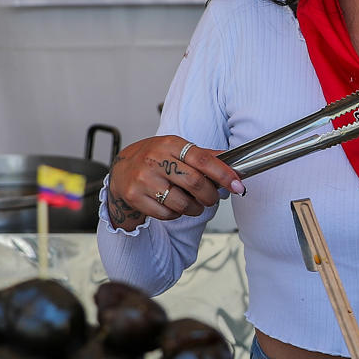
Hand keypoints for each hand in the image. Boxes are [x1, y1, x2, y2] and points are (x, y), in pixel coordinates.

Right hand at [105, 136, 240, 229]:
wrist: (121, 170)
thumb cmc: (154, 159)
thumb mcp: (176, 149)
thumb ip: (203, 155)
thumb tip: (231, 161)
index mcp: (169, 144)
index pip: (202, 159)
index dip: (223, 174)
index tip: (237, 185)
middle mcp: (155, 160)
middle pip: (195, 183)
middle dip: (210, 196)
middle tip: (212, 198)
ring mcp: (144, 179)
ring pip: (182, 203)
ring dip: (195, 208)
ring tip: (194, 204)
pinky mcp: (136, 197)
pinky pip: (167, 214)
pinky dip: (177, 214)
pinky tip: (174, 206)